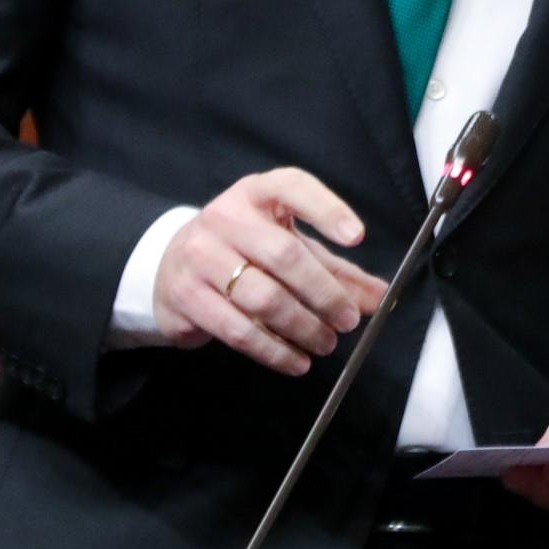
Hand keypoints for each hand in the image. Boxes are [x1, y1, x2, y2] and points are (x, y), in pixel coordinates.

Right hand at [151, 169, 387, 376]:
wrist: (168, 270)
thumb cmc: (240, 253)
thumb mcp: (287, 248)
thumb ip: (335, 270)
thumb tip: (380, 297)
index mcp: (254, 194)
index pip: (291, 187)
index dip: (326, 209)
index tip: (357, 237)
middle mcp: (224, 218)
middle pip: (284, 254)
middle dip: (323, 293)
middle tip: (347, 321)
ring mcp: (200, 256)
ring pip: (262, 297)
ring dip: (302, 327)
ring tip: (326, 344)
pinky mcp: (187, 297)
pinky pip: (238, 329)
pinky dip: (274, 351)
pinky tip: (296, 361)